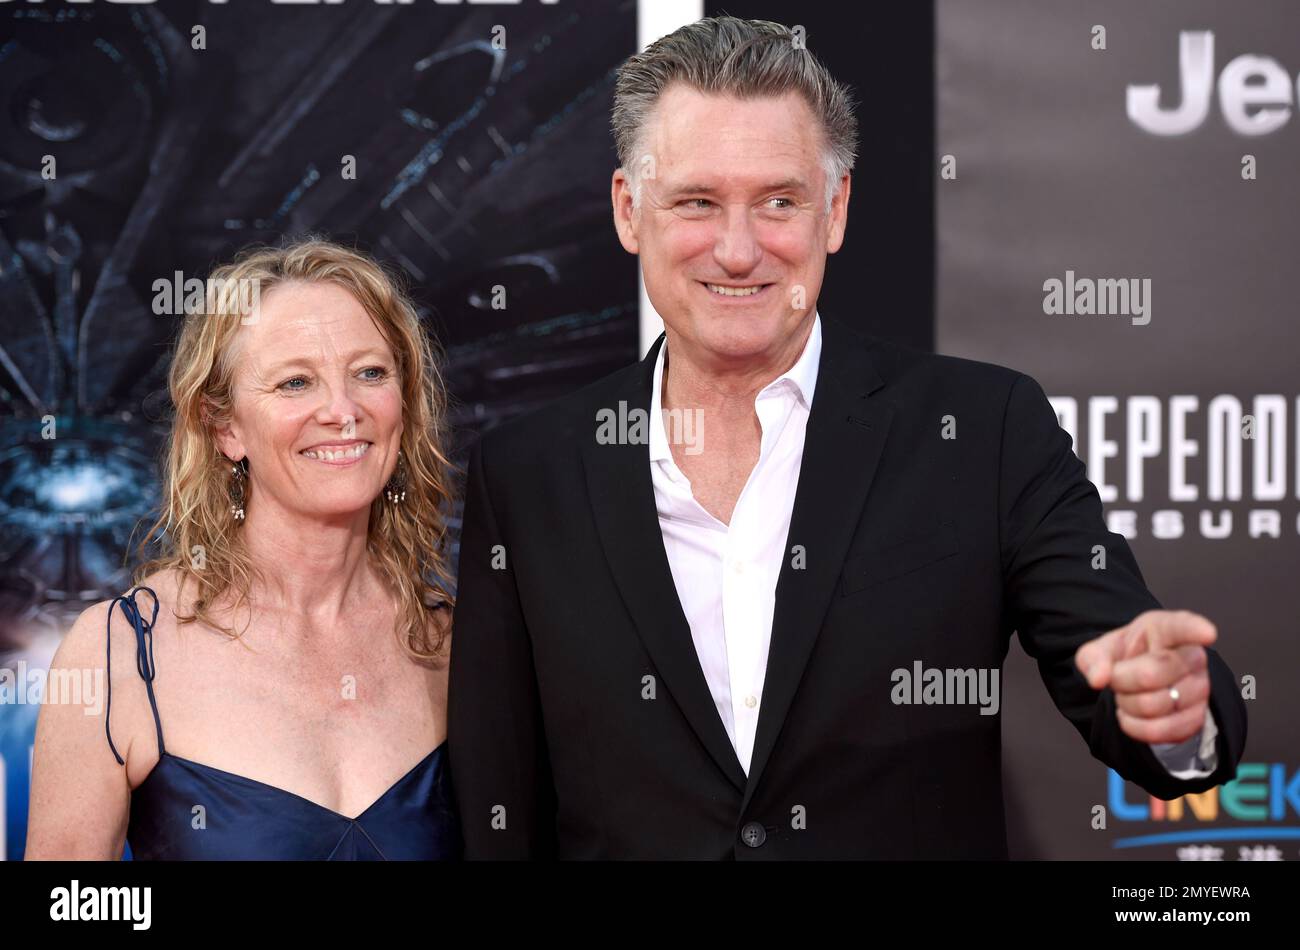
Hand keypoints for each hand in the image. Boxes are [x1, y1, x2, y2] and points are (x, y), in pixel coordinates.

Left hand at [1075, 609, 1216, 744]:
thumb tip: (1098, 678)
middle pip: (1150, 674)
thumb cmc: (1125, 659)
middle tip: (1118, 678)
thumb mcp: (1101, 651)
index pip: (1183, 626)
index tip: (1207, 633)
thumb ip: (1093, 658)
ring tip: (1129, 694)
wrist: (1140, 684)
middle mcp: (1191, 656)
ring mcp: (1200, 688)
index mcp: (1166, 629)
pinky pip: (1161, 731)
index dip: (1195, 629)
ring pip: (1154, 706)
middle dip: (1120, 681)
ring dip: (1127, 705)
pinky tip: (1133, 715)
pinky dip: (1135, 727)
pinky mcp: (1197, 718)